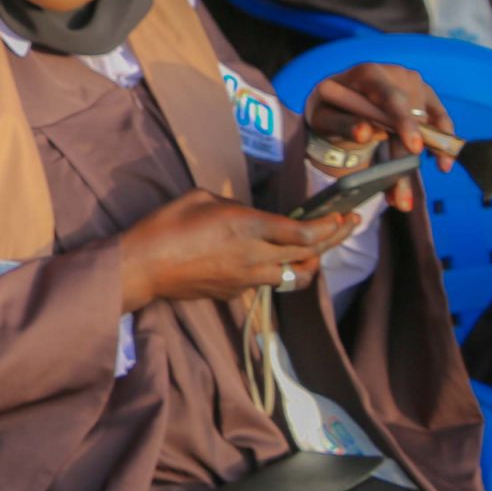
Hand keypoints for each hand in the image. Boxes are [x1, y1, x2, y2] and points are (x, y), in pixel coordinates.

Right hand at [113, 188, 356, 311]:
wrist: (142, 268)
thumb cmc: (165, 225)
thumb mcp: (201, 198)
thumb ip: (235, 206)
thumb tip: (249, 216)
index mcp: (248, 228)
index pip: (304, 234)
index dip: (330, 227)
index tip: (344, 215)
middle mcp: (255, 256)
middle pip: (309, 255)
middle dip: (335, 239)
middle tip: (350, 225)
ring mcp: (247, 279)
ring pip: (296, 276)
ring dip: (312, 262)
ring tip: (318, 249)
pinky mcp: (236, 292)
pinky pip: (270, 283)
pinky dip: (281, 271)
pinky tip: (276, 261)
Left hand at [305, 64, 455, 208]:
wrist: (339, 101)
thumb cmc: (330, 109)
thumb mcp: (325, 117)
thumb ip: (342, 123)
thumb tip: (364, 132)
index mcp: (367, 73)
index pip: (391, 98)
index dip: (404, 122)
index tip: (414, 147)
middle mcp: (396, 74)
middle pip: (411, 118)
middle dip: (406, 158)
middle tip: (400, 198)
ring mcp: (414, 85)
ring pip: (426, 127)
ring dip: (419, 162)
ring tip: (403, 196)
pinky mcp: (426, 98)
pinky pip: (440, 123)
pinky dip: (442, 146)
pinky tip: (443, 165)